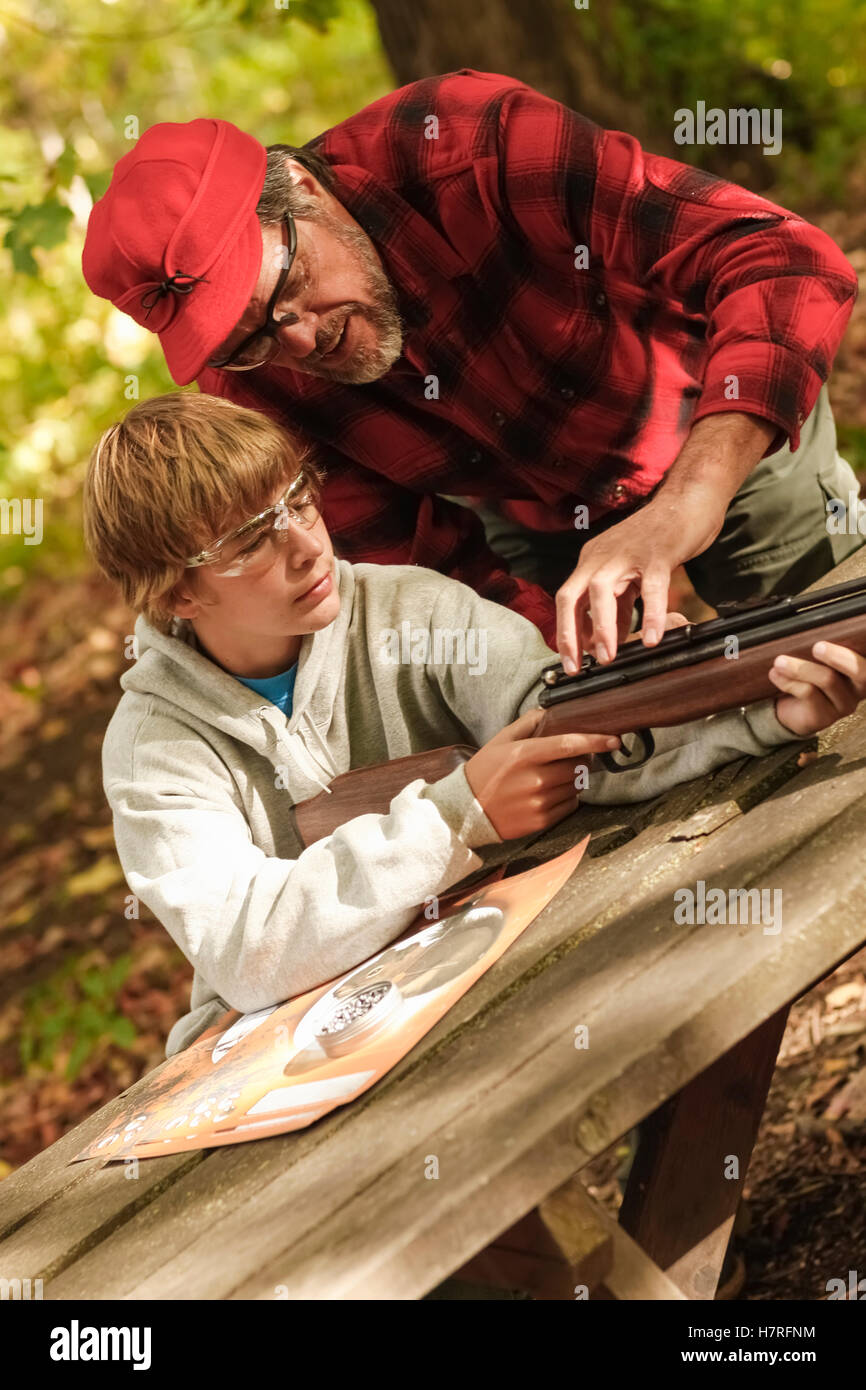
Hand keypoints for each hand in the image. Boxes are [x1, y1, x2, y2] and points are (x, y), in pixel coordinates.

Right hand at [464, 708, 621, 839]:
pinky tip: (550, 793)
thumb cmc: (484, 772)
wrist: (466, 810)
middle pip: (578, 766)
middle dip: (581, 760)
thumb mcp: (500, 741)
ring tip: (554, 776)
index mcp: (525, 755)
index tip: (613, 740)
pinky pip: (571, 805)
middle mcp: (535, 779)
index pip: (568, 745)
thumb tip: (549, 711)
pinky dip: (567, 797)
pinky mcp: (542, 820)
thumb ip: (527, 723)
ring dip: (574, 779)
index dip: (595, 741)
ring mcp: (540, 801)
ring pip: (577, 786)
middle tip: (571, 757)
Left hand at [555, 498, 723, 673]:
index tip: (570, 661)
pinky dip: (650, 615)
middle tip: (576, 666)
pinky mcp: (658, 553)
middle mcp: (602, 555)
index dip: (565, 631)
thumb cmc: (659, 540)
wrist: (688, 501)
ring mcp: (628, 553)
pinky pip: (652, 588)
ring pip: (603, 590)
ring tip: (608, 657)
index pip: (567, 598)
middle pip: (571, 595)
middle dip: (569, 634)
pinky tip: (652, 639)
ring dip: (602, 627)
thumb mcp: (630, 576)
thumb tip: (607, 640)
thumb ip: (618, 605)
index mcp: (592, 560)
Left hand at [767, 641, 865, 735]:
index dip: (855, 654)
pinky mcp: (825, 717)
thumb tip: (813, 626)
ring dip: (801, 668)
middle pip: (861, 672)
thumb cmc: (805, 677)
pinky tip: (776, 675)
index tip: (835, 641)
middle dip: (838, 656)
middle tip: (818, 647)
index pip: (865, 661)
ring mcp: (844, 705)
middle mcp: (859, 688)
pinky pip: (808, 693)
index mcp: (860, 669)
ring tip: (780, 662)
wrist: (786, 708)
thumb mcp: (816, 658)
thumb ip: (824, 647)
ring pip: (828, 680)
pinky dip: (789, 681)